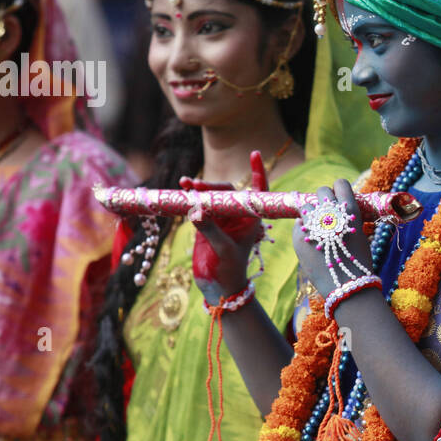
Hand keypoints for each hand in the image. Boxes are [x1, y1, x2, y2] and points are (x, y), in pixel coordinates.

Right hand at [185, 150, 266, 302]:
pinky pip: (198, 204)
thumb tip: (195, 211)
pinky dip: (190, 197)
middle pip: (227, 190)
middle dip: (212, 185)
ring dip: (198, 189)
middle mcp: (238, 215)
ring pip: (210, 196)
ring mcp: (221, 217)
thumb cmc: (230, 270)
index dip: (258, 172)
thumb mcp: (223, 250)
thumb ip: (210, 230)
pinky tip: (182, 190)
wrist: (218, 286)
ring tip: (186, 184)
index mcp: (252, 218)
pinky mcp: (206, 222)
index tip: (254, 154)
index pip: (258, 191)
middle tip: (196, 187)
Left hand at [292, 178, 373, 297]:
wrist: (347, 285)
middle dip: (324, 200)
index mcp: (350, 210)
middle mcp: (330, 213)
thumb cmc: (358, 261)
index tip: (339, 199)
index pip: (340, 183)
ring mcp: (312, 224)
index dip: (339, 190)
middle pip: (322, 191)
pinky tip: (310, 241)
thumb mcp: (358, 234)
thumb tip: (328, 212)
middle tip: (327, 214)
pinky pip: (298, 224)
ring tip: (317, 229)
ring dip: (311, 214)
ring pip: (306, 206)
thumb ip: (344, 219)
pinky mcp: (299, 237)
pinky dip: (303, 229)